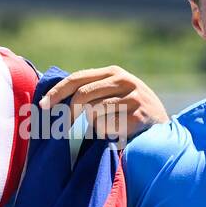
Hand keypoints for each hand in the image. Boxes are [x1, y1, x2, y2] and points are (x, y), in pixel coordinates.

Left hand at [37, 66, 166, 141]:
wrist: (162, 130)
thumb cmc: (130, 114)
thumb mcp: (114, 95)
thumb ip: (92, 92)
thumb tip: (53, 99)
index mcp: (113, 72)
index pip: (77, 78)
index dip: (57, 92)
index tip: (42, 106)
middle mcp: (123, 80)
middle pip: (82, 95)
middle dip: (69, 113)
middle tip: (64, 128)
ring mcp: (133, 96)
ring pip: (94, 112)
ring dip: (93, 126)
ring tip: (107, 128)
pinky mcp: (139, 114)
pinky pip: (109, 126)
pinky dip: (107, 134)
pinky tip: (119, 133)